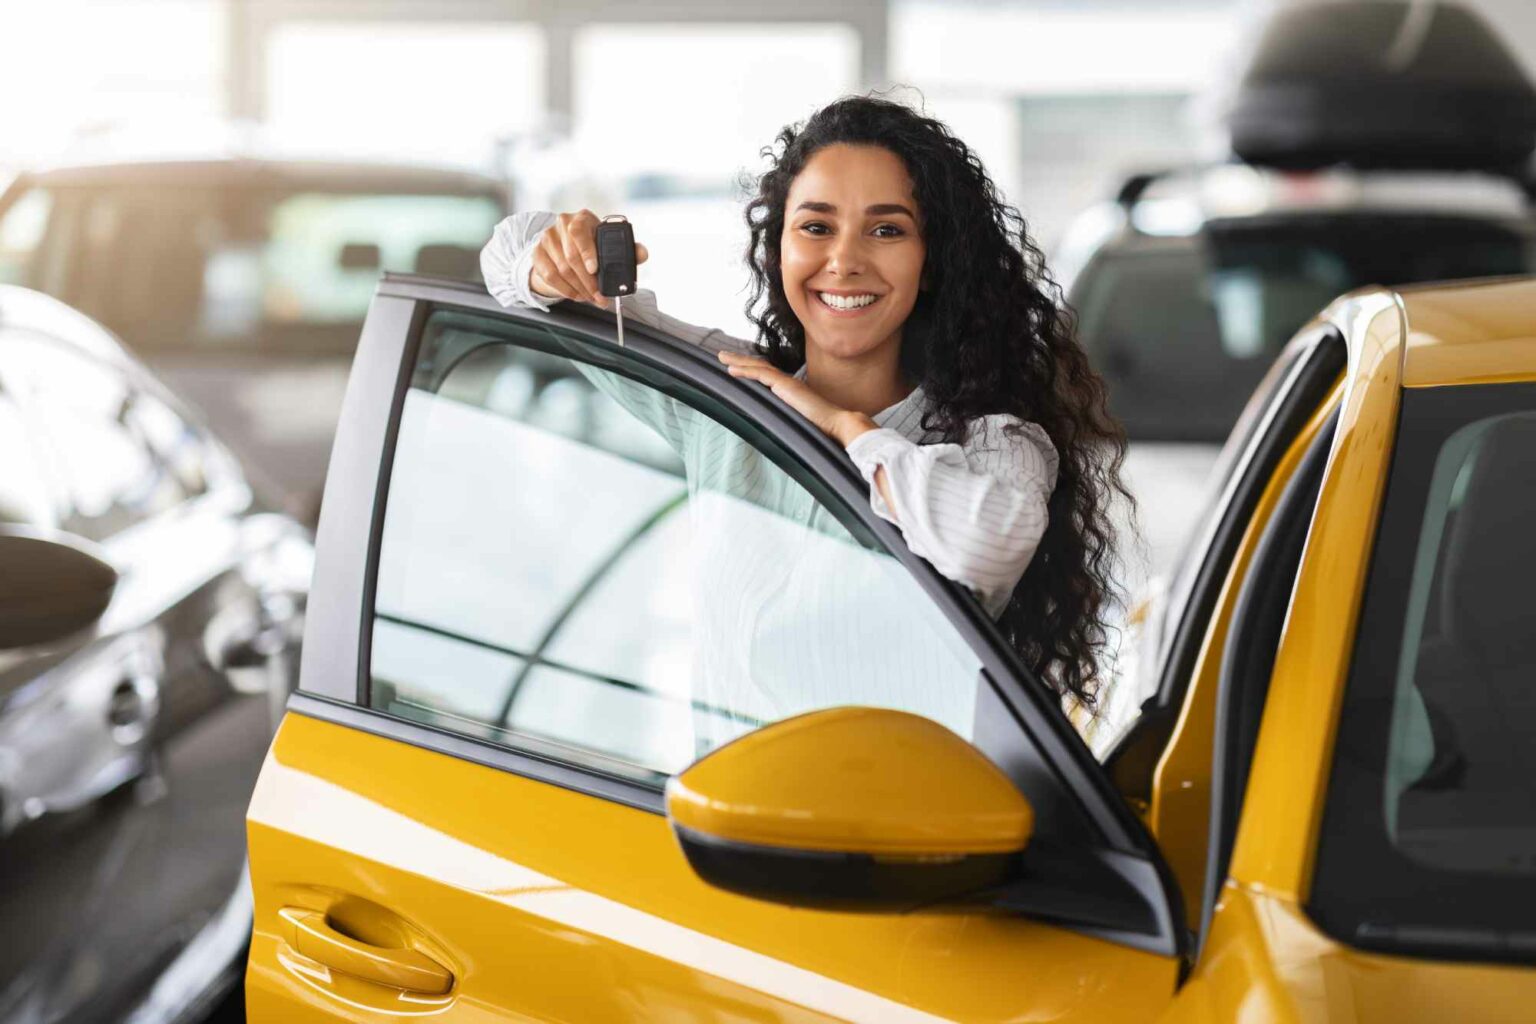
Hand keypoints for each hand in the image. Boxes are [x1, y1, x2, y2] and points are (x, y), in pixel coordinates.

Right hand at [529, 209, 649, 306]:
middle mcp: (561, 224)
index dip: (587, 252)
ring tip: (592, 299)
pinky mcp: (537, 253)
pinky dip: (565, 289)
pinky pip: (550, 276)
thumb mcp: (610, 245)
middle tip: (600, 297)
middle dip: (588, 281)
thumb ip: (629, 249)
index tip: (595, 270)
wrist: (565, 247)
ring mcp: (547, 238)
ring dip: (579, 289)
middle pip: (571, 256)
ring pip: (561, 269)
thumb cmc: (593, 245)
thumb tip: (642, 254)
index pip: (579, 231)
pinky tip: (577, 295)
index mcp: (582, 218)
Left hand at [717, 351, 875, 445]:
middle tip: (724, 356)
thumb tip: (778, 431)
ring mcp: (786, 382)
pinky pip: (760, 375)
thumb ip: (789, 419)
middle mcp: (788, 382)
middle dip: (741, 360)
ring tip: (722, 357)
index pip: (767, 375)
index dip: (753, 369)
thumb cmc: (823, 427)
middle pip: (760, 367)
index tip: (739, 367)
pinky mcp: (785, 386)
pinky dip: (745, 371)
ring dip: (738, 361)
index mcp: (791, 390)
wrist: (837, 423)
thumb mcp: (800, 421)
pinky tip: (732, 370)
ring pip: (758, 367)